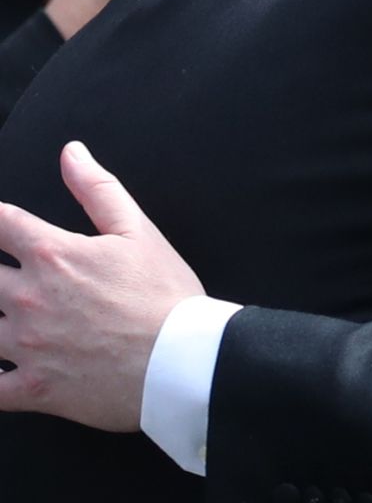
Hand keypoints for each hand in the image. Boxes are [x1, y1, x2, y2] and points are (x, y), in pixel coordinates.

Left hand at [0, 143, 203, 430]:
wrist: (183, 361)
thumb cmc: (166, 297)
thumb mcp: (139, 231)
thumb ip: (98, 189)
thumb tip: (71, 153)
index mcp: (53, 255)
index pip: (0, 224)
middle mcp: (29, 297)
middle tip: (3, 278)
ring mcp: (26, 346)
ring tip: (1, 314)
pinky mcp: (33, 388)